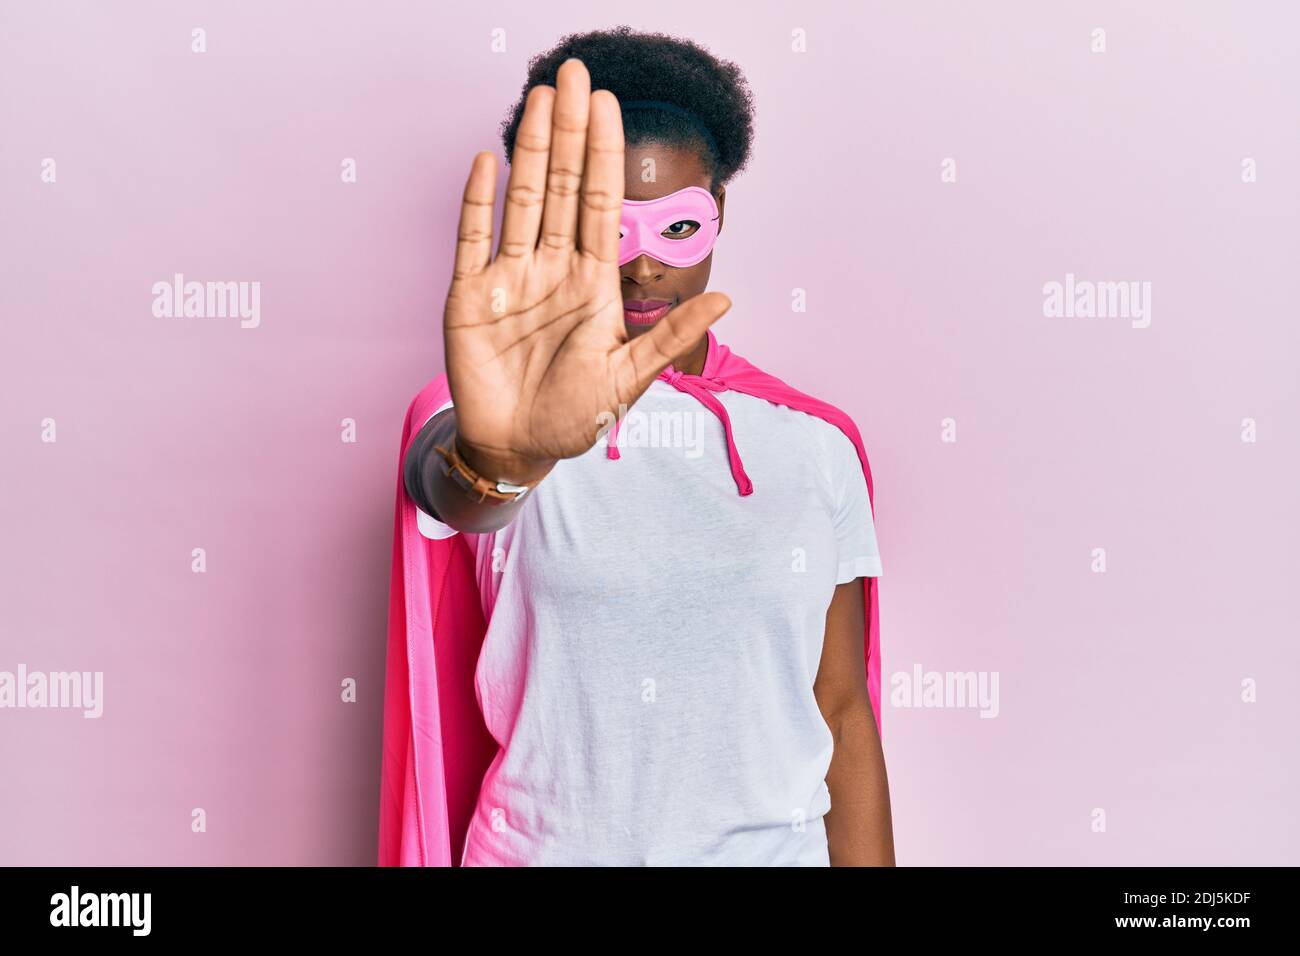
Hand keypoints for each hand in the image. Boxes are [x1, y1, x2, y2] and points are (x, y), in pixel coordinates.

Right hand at [443, 58, 730, 483]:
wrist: (519, 447)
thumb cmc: (576, 417)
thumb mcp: (629, 379)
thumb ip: (669, 338)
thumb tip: (727, 299)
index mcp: (593, 281)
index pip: (601, 204)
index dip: (605, 154)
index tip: (609, 105)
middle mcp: (553, 267)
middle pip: (563, 186)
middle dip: (570, 132)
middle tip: (572, 75)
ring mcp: (511, 277)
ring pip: (522, 199)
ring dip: (531, 150)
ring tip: (539, 99)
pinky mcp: (470, 294)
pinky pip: (473, 237)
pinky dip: (478, 199)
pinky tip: (488, 159)